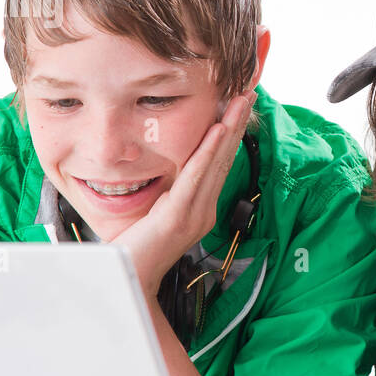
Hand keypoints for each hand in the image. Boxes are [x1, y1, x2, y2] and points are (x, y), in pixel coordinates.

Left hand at [108, 90, 255, 294]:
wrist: (128, 281)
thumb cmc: (135, 253)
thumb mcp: (154, 217)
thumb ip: (166, 198)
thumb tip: (168, 177)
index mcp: (200, 209)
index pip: (218, 165)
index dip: (229, 135)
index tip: (236, 108)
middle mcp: (205, 210)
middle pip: (224, 159)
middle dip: (236, 124)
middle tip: (247, 94)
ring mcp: (196, 214)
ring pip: (216, 163)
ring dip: (229, 129)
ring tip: (240, 102)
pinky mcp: (181, 216)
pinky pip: (197, 177)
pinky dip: (210, 151)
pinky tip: (219, 130)